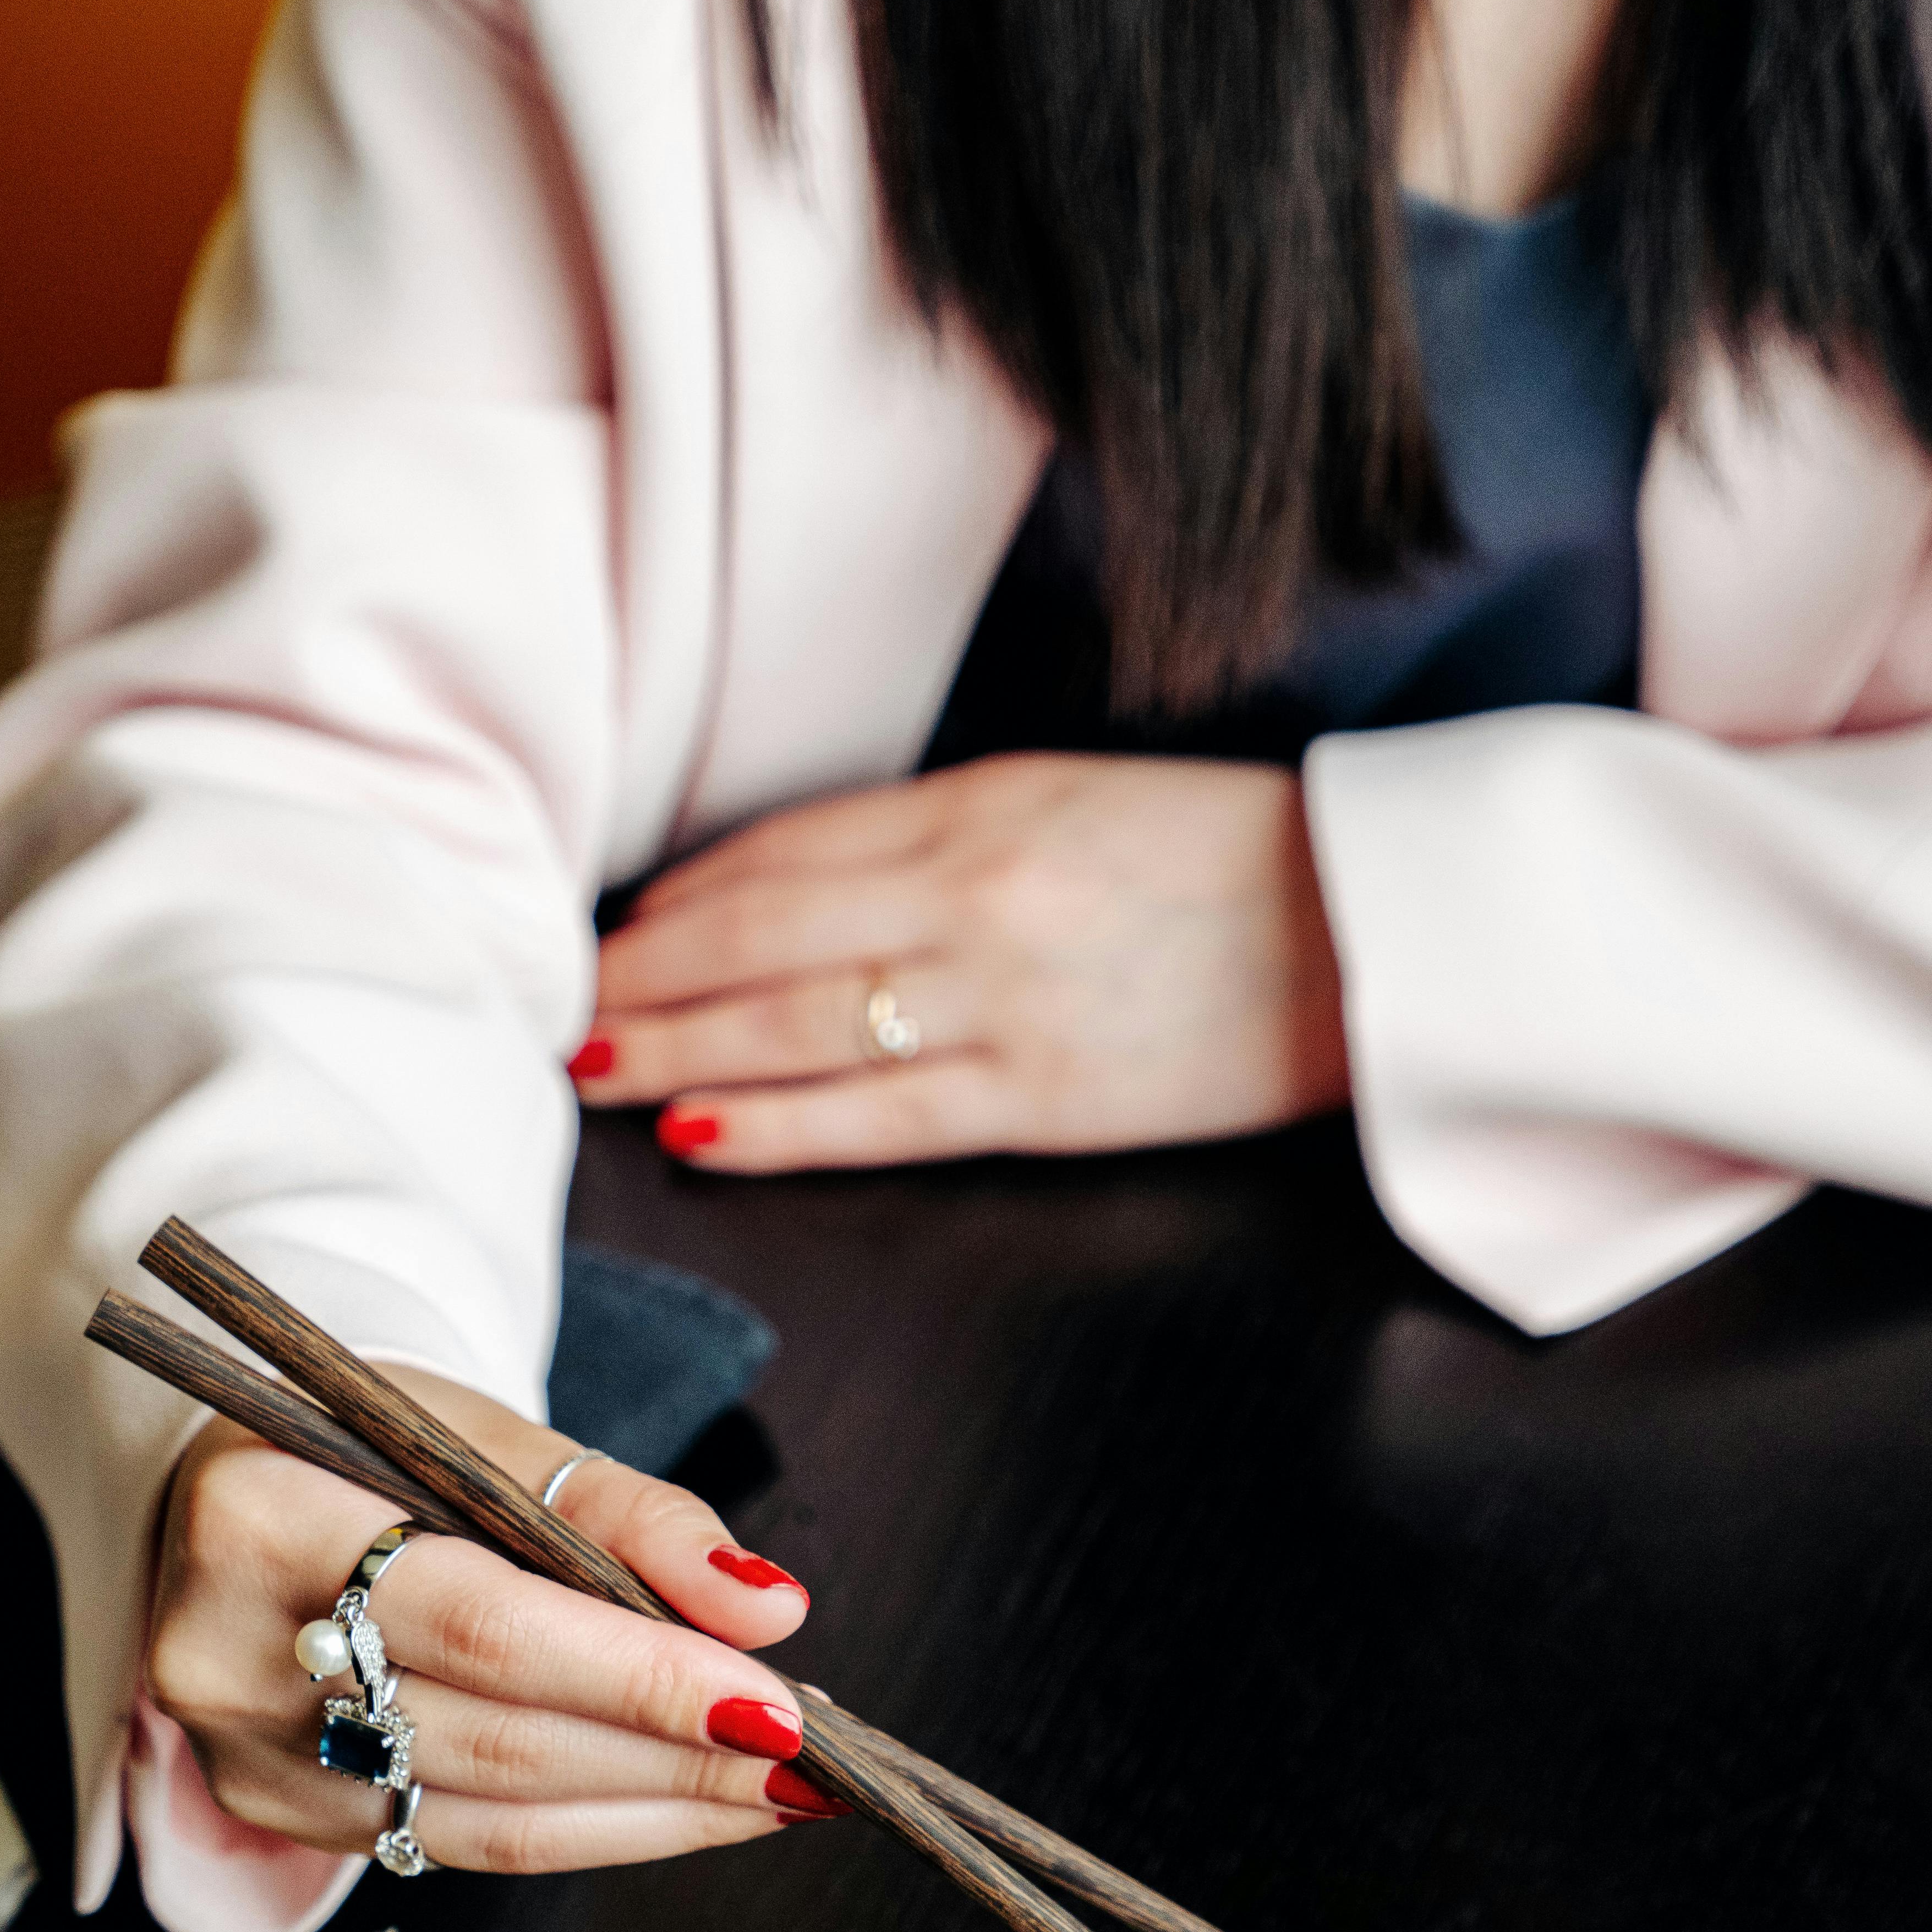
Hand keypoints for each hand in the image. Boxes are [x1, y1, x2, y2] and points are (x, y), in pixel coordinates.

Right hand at [145, 1368, 829, 1874]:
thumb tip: (770, 1611)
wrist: (240, 1494)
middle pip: (496, 1737)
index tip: (775, 1704)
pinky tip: (680, 1807)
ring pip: (486, 1815)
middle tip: (807, 1760)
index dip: (640, 1679)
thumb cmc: (375, 1450)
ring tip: (771, 1791)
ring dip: (653, 1812)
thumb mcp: (493, 1439)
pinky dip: (589, 1831)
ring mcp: (245, 1750)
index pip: (488, 1625)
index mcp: (267, 1521)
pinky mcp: (276, 1809)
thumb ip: (635, 1521)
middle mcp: (233, 1652)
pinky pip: (458, 1841)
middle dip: (674, 1759)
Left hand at [577, 752, 1350, 1168]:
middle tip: (554, 1010)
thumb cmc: (1230, 864)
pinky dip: (776, 1121)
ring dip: (675, 1045)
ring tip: (589, 1070)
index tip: (614, 931)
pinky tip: (698, 1127)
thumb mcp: (1074, 804)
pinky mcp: (1046, 1094)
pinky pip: (877, 1113)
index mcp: (980, 807)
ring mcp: (1003, 998)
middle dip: (643, 977)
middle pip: (759, 936)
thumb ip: (946, 838)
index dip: (683, 898)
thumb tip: (808, 892)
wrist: (1378, 928)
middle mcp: (972, 892)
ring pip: (792, 1024)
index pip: (785, 851)